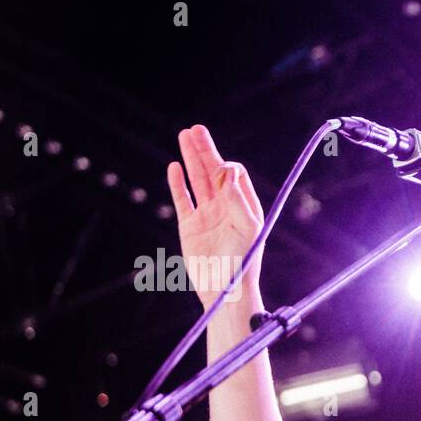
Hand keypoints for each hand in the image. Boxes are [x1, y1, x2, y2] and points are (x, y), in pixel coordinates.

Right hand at [167, 124, 264, 308]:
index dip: (226, 168)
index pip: (235, 176)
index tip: (221, 170)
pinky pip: (183, 200)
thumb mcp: (247, 229)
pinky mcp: (190, 226)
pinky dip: (177, 183)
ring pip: (197, 181)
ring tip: (184, 137)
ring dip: (191, 159)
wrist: (224, 291)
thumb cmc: (242, 263)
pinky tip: (174, 166)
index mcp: (244, 207)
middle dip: (205, 151)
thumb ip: (238, 200)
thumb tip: (230, 171)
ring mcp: (207, 216)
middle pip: (214, 172)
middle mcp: (226, 208)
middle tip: (196, 129)